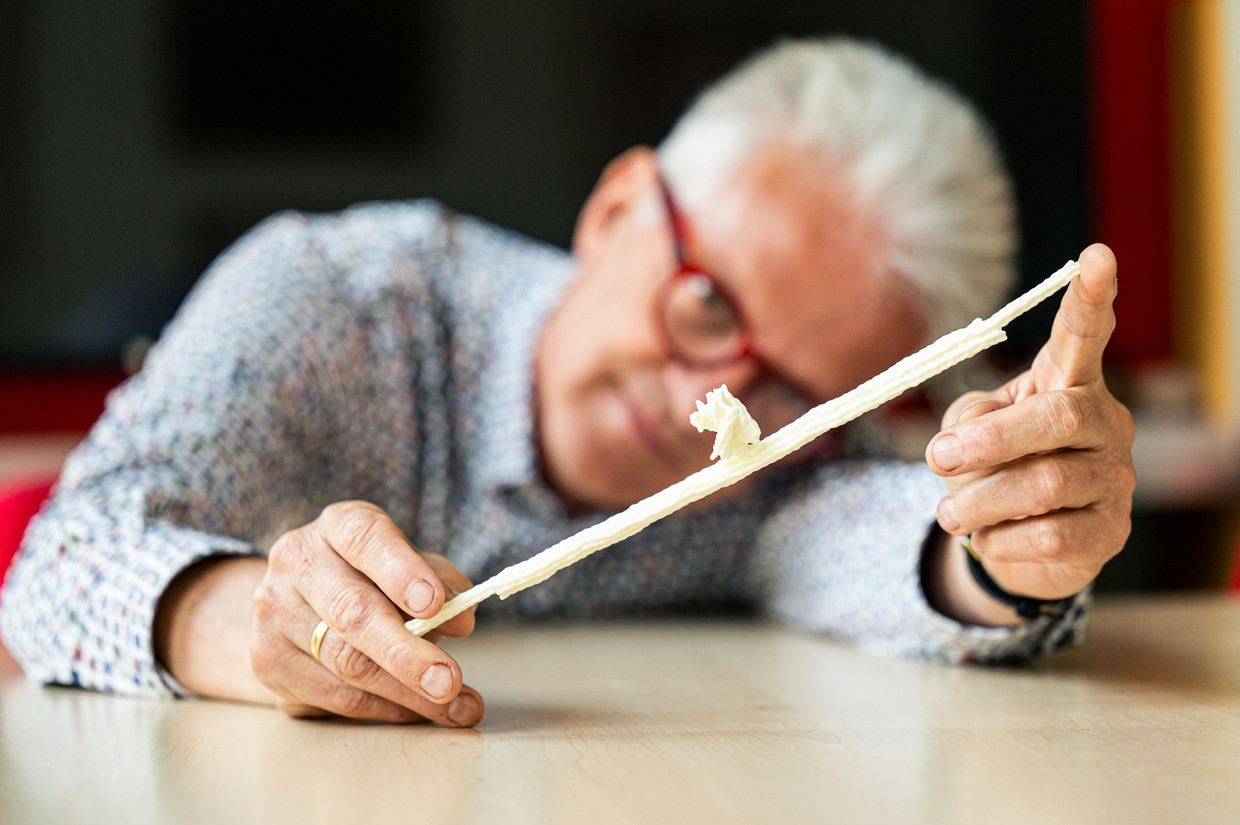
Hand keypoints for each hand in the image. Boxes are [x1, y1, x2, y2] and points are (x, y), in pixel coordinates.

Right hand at [251, 501, 482, 724]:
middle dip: (407, 652)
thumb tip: (462, 618)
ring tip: (456, 708)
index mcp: (337, 526)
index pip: (365, 539)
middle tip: (450, 681)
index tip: (435, 604)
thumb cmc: (367, 579)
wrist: (290, 606)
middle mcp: (297, 563)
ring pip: (346, 663)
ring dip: (407, 692)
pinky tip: (418, 711)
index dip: (401, 571)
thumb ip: (439, 582)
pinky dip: (386, 708)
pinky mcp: (269, 664)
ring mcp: (274, 614)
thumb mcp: (405, 565)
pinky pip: (336, 696)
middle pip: (352, 612)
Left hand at [925, 244, 1135, 617]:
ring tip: (950, 514)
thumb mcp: (968, 431)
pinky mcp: (1109, 531)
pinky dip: (1001, 540)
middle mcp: (1104, 423)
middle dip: (991, 440)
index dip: (1089, 299)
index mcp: (1068, 383)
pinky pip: (1051, 537)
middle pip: (1056, 418)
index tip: (1096, 255)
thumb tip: (963, 449)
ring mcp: (1114, 478)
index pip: (1082, 336)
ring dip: (978, 502)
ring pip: (1044, 484)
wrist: (1018, 545)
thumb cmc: (993, 468)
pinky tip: (988, 538)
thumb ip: (968, 422)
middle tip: (937, 458)